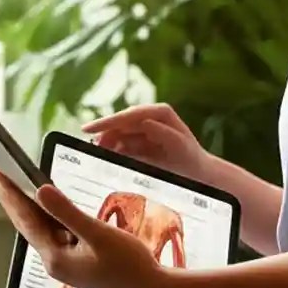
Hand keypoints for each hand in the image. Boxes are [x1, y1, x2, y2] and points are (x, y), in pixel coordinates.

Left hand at [0, 167, 169, 287]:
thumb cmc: (130, 265)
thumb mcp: (98, 234)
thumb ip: (68, 212)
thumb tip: (41, 191)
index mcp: (55, 258)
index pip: (25, 218)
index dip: (8, 192)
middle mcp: (55, 261)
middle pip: (25, 222)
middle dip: (8, 196)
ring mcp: (64, 261)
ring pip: (38, 226)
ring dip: (24, 203)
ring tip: (8, 182)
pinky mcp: (76, 259)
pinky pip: (53, 231)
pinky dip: (43, 213)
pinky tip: (40, 201)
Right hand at [82, 104, 214, 184]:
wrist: (200, 175)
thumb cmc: (192, 160)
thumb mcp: (181, 147)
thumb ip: (164, 133)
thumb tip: (144, 122)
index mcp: (160, 112)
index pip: (128, 115)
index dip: (107, 122)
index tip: (88, 130)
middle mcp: (149, 116)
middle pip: (119, 124)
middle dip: (104, 136)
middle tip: (93, 151)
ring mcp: (143, 129)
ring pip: (117, 134)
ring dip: (107, 145)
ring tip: (100, 158)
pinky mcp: (139, 141)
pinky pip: (121, 145)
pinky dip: (113, 152)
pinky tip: (109, 160)